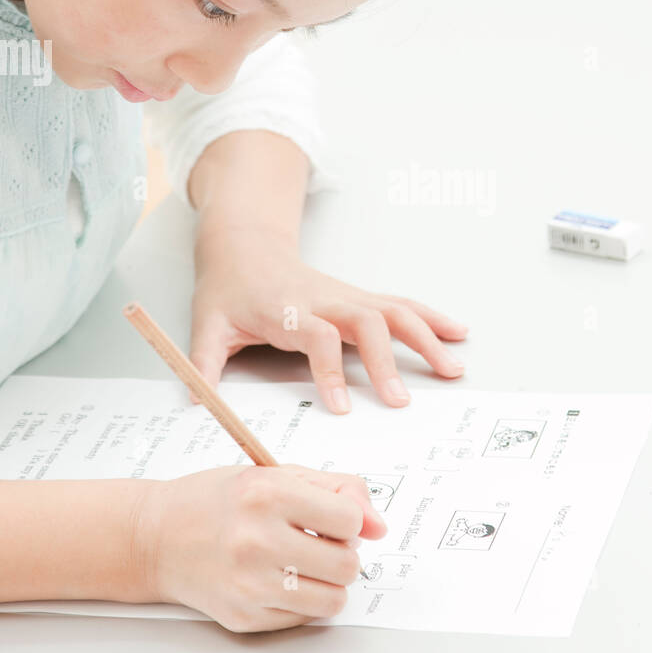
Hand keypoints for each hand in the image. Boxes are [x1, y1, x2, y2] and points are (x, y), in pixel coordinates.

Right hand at [136, 464, 387, 632]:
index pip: (349, 519)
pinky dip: (301, 601)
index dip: (348, 519)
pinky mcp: (243, 617)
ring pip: (333, 599)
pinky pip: (304, 618)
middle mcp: (255, 540)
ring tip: (303, 563)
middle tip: (318, 541)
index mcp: (265, 494)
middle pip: (347, 564)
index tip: (332, 518)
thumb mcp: (275, 474)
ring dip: (328, 582)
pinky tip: (277, 579)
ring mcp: (248, 585)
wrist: (154, 537)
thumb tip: (379, 525)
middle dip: (342, 552)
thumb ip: (336, 489)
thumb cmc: (216, 501)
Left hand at [189, 223, 467, 412]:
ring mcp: (346, 296)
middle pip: (366, 321)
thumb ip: (204, 365)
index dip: (331, 369)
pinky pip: (400, 305)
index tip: (343, 407)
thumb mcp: (207, 324)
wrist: (243, 245)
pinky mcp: (358, 298)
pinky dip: (431, 317)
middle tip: (401, 401)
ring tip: (452, 367)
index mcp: (287, 309)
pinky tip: (456, 331)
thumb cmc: (228, 288)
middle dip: (388, 361)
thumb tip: (195, 404)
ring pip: (393, 311)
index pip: (316, 335)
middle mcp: (323, 300)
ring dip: (426, 337)